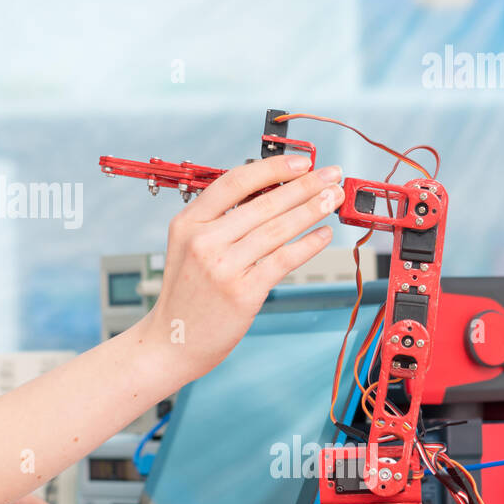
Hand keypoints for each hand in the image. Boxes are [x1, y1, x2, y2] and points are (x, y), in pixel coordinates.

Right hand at [139, 153, 343, 383]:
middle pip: (264, 203)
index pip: (234, 182)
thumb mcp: (188, 247)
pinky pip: (284, 260)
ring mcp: (223, 267)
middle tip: (333, 175)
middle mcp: (203, 241)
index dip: (272, 168)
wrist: (170, 342)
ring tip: (333, 198)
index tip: (302, 161)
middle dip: (305, 186)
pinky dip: (308, 245)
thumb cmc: (186, 294)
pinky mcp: (243, 293)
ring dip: (312, 210)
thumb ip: (220, 221)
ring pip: (278, 229)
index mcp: (187, 223)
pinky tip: (324, 234)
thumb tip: (273, 193)